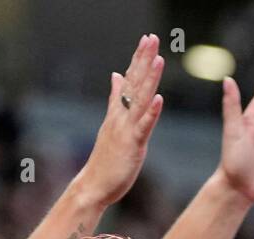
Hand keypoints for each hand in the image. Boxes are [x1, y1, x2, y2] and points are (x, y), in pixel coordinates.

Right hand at [75, 33, 164, 208]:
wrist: (93, 185)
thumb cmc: (105, 158)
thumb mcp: (111, 124)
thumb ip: (115, 99)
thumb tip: (117, 76)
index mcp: (118, 112)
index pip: (129, 80)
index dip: (138, 59)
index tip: (146, 39)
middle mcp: (121, 117)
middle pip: (134, 84)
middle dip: (143, 60)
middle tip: (152, 38)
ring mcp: (126, 130)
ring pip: (140, 101)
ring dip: (149, 80)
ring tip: (159, 59)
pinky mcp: (132, 145)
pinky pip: (144, 127)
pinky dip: (152, 112)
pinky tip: (160, 98)